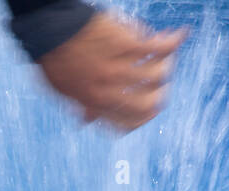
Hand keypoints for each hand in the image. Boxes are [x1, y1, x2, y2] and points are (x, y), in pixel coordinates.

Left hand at [39, 12, 185, 131]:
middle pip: (148, 104)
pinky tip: (177, 35)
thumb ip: (81, 105)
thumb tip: (88, 121)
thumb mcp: (63, 90)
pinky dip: (173, 41)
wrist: (50, 29)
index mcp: (95, 104)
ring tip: (165, 56)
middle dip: (158, 97)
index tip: (147, 111)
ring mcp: (120, 67)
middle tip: (159, 87)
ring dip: (166, 65)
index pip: (126, 123)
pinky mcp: (128, 44)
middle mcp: (110, 90)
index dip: (140, 120)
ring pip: (158, 75)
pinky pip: (159, 47)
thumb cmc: (55, 58)